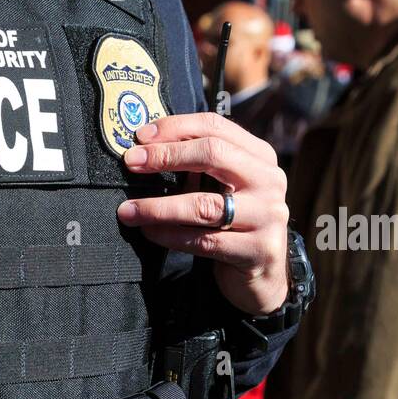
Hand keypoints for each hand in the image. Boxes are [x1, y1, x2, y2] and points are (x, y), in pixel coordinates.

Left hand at [116, 112, 289, 315]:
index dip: (175, 127)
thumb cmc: (234, 220)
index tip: (140, 136)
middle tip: (131, 162)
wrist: (264, 272)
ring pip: (204, 205)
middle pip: (213, 154)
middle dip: (166, 156)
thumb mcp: (223, 184)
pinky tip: (149, 231)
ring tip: (128, 210)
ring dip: (158, 206)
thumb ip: (198, 164)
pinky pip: (203, 241)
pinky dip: (170, 235)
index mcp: (259, 156)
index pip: (215, 126)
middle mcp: (269, 180)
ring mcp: (268, 216)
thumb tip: (145, 147)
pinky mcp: (258, 250)